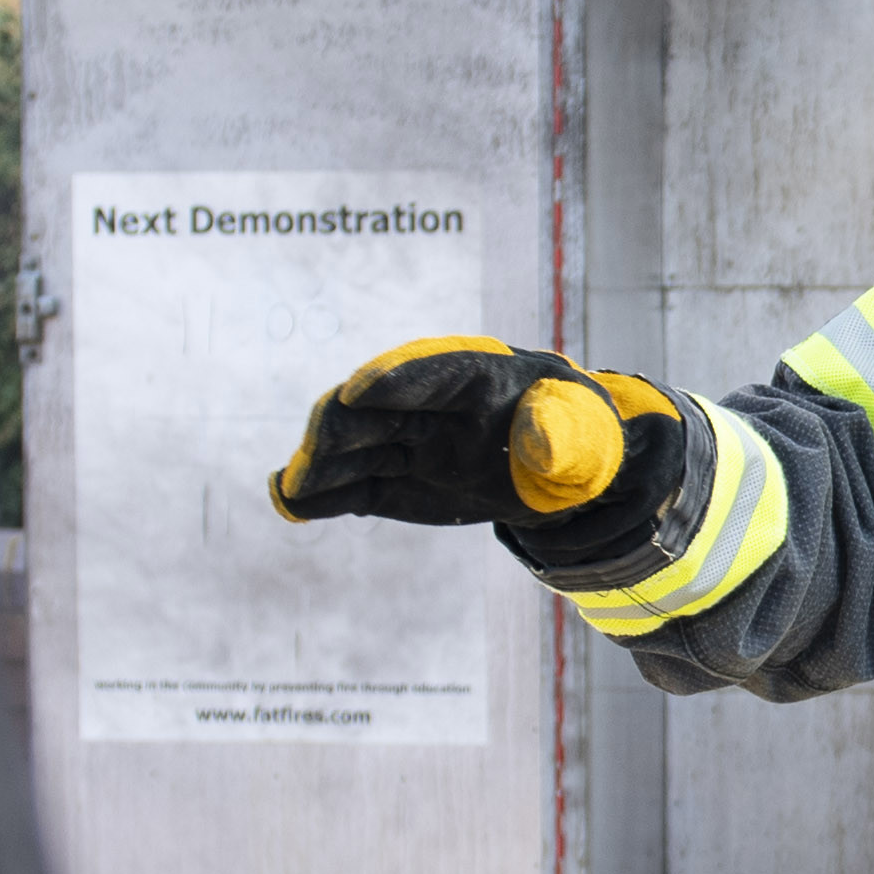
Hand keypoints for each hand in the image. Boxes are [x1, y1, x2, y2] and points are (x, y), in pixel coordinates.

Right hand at [272, 334, 684, 542]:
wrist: (568, 475)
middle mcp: (436, 403)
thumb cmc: (580, 439)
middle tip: (312, 456)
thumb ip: (559, 436)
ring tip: (290, 489)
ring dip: (321, 465)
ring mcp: (411, 440)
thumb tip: (539, 441)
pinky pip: (354, 483)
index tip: (357, 391)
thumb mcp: (584, 437)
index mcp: (485, 375)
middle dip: (342, 428)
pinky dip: (323, 493)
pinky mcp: (397, 478)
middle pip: (379, 408)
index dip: (395, 380)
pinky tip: (289, 502)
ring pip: (357, 447)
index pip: (435, 371)